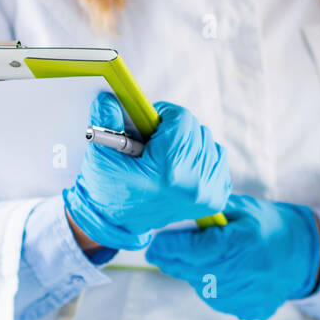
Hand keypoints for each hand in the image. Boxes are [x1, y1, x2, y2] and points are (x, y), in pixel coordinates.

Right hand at [62, 93, 231, 250]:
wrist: (118, 221)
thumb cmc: (108, 187)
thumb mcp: (101, 154)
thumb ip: (106, 121)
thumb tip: (110, 98)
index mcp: (170, 170)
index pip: (182, 119)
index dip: (164, 116)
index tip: (150, 124)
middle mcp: (195, 183)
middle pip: (196, 129)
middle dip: (175, 130)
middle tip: (155, 142)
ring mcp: (209, 192)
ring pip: (208, 141)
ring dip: (189, 142)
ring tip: (166, 157)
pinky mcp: (216, 198)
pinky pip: (218, 158)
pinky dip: (202, 156)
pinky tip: (182, 166)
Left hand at [146, 193, 319, 319]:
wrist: (302, 254)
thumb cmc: (267, 226)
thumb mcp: (242, 209)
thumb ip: (211, 212)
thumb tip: (176, 214)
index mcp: (243, 241)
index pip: (194, 248)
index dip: (170, 246)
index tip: (155, 243)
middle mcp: (245, 271)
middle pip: (192, 270)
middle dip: (174, 260)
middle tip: (165, 251)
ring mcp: (248, 295)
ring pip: (201, 287)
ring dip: (195, 273)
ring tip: (209, 259)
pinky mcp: (250, 309)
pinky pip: (217, 300)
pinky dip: (213, 287)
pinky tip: (225, 274)